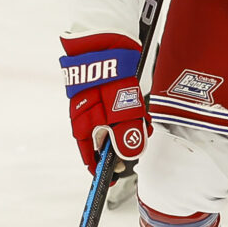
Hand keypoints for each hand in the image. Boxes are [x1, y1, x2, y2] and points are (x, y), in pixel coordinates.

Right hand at [60, 34, 146, 172]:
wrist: (104, 48)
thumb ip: (126, 137)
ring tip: (144, 124)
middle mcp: (86, 121)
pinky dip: (130, 114)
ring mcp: (94, 107)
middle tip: (141, 142)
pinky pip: (117, 112)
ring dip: (131, 128)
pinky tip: (141, 110)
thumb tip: (129, 157)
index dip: (103, 171)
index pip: (91, 159)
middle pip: (106, 143)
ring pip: (115, 127)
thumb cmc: (107, 82)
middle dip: (125, 145)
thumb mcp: (121, 114)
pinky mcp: (104, 95)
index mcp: (83, 130)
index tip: (115, 178)